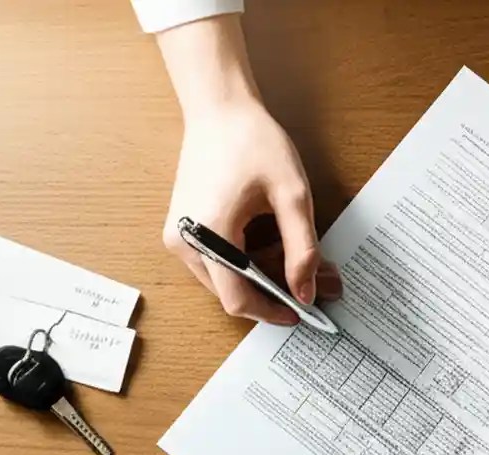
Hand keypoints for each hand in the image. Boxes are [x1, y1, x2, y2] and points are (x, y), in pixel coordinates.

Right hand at [163, 103, 341, 323]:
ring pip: (224, 279)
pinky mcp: (180, 232)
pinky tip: (266, 238)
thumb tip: (306, 291)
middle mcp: (184, 242)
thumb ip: (303, 249)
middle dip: (273, 290)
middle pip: (231, 291)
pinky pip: (214, 262)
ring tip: (290, 249)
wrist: (219, 110)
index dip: (271, 311)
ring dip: (260, 274)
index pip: (238, 298)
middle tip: (311, 277)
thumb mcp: (292, 194)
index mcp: (208, 232)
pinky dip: (244, 260)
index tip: (300, 311)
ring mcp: (177, 238)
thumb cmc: (252, 141)